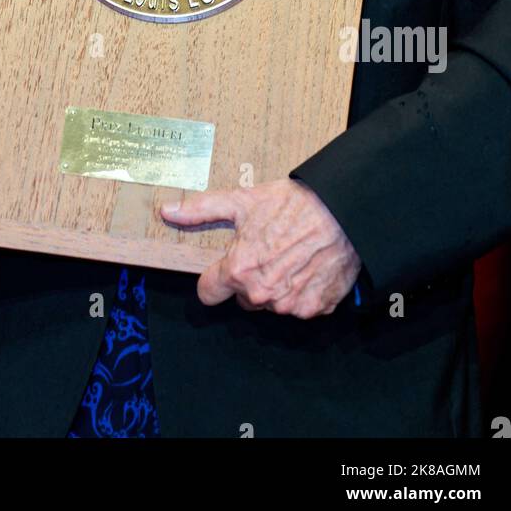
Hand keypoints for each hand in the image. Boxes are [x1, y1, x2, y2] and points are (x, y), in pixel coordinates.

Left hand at [161, 178, 360, 318]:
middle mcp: (262, 295)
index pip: (208, 293)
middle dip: (249, 279)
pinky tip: (308, 266)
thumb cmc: (291, 205)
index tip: (223, 268)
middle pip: (242, 298)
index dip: (214, 279)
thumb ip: (201, 210)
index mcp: (239, 271)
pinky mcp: (315, 308)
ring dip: (276, 286)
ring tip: (290, 255)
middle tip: (266, 251)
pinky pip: (299, 306)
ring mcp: (289, 305)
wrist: (342, 212)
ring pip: (271, 303)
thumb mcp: (242, 201)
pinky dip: (302, 291)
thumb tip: (167, 211)